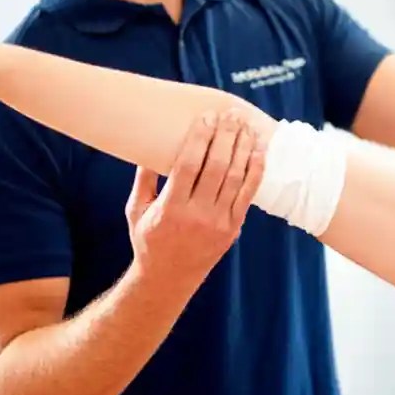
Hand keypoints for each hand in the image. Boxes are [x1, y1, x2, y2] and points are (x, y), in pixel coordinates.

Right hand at [126, 110, 265, 283]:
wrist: (168, 279)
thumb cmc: (148, 240)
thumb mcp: (136, 210)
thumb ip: (143, 178)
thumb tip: (146, 146)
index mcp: (171, 208)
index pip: (189, 165)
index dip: (200, 138)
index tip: (207, 117)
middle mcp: (197, 215)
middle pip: (217, 167)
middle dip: (226, 137)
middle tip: (232, 115)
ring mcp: (219, 223)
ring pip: (236, 178)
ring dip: (244, 149)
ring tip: (247, 126)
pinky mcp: (233, 228)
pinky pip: (248, 195)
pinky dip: (255, 172)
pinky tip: (258, 152)